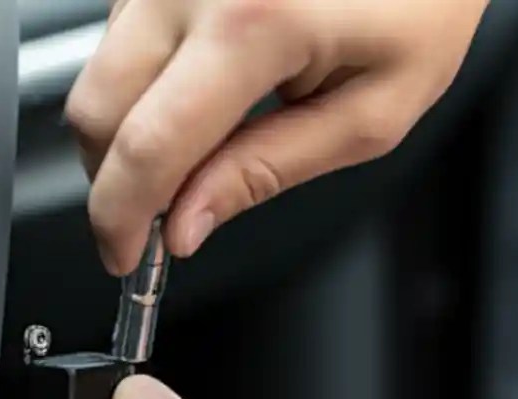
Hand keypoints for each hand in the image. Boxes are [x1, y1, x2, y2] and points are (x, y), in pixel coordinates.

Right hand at [66, 0, 489, 274]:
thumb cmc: (421, 0)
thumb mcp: (372, 112)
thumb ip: (267, 171)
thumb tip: (185, 223)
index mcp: (254, 21)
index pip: (149, 147)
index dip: (122, 217)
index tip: (125, 254)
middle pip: (97, 109)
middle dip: (113, 177)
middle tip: (156, 212)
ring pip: (99, 71)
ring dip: (131, 122)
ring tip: (206, 128)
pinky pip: (116, 33)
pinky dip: (143, 76)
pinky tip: (199, 79)